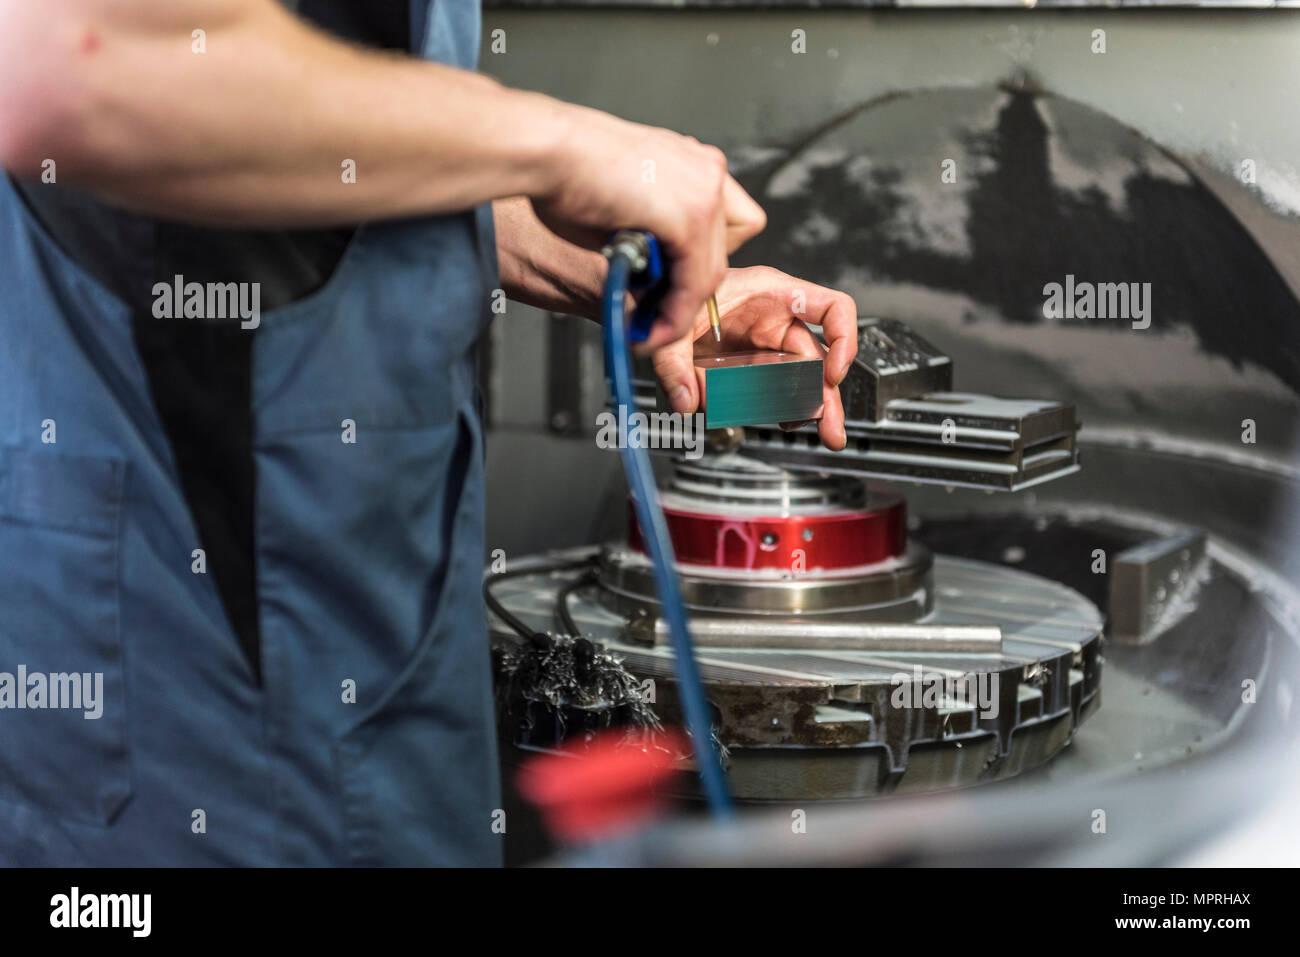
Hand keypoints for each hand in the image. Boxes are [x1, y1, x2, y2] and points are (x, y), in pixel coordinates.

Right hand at [530, 103, 765, 347]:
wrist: (548, 149)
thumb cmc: (563, 169)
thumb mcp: (620, 210)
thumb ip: (646, 239)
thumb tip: (649, 278)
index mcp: (690, 163)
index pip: (723, 226)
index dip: (696, 264)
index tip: (669, 290)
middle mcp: (704, 172)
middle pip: (723, 252)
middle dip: (687, 290)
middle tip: (656, 317)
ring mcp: (704, 192)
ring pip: (712, 272)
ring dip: (679, 311)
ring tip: (649, 330)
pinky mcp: (692, 216)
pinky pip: (695, 283)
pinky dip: (674, 314)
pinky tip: (652, 327)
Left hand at [650, 266, 858, 450]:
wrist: (651, 293)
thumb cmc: (670, 287)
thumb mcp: (671, 323)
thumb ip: (673, 363)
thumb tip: (687, 403)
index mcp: (770, 292)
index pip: (832, 308)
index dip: (843, 341)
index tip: (832, 375)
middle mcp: (773, 316)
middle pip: (817, 356)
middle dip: (826, 395)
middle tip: (831, 430)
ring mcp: (763, 340)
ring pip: (798, 376)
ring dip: (808, 406)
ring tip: (816, 432)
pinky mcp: (748, 360)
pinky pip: (773, 385)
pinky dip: (779, 404)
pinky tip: (784, 419)